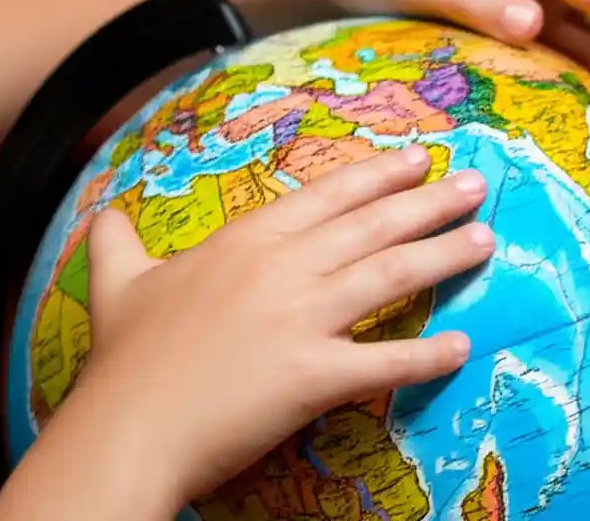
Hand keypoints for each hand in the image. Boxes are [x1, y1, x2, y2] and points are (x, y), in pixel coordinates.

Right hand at [0, 147, 492, 518]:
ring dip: (444, 255)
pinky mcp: (313, 376)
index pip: (327, 196)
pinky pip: (385, 361)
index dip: (379, 175)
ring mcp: (301, 319)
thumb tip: (104, 216)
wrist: (123, 431)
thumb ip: (117, 243)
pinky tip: (462, 345)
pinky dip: (428, 354)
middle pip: (372, 225)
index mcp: (245, 242)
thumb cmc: (125, 360)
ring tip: (485, 240)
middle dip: (430, 202)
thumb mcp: (117, 285)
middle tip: (476, 187)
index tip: (420, 159)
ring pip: (391, 275)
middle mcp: (282, 269)